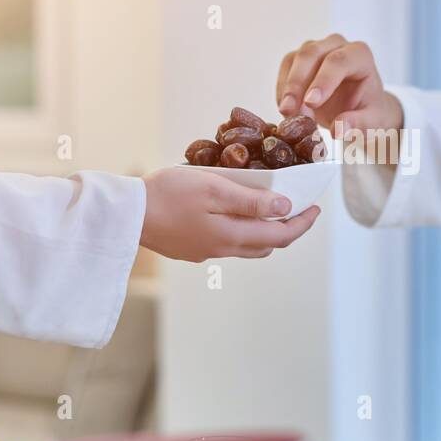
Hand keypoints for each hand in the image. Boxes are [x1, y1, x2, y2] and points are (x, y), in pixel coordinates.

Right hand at [140, 168, 319, 261]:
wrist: (124, 214)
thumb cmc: (167, 194)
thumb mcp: (214, 188)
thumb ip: (251, 201)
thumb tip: (286, 208)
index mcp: (231, 236)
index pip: (280, 235)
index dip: (302, 223)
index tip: (316, 208)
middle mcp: (222, 250)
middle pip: (267, 244)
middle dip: (288, 228)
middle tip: (299, 208)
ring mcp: (205, 252)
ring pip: (248, 246)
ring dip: (265, 231)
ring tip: (272, 210)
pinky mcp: (190, 249)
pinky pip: (227, 243)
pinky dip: (243, 231)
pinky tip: (236, 214)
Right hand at [275, 34, 401, 136]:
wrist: (359, 106)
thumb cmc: (367, 109)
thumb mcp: (371, 122)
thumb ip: (357, 124)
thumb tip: (338, 129)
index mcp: (360, 55)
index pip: (339, 61)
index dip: (323, 81)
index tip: (311, 104)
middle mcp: (338, 45)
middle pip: (311, 54)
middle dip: (297, 84)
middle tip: (289, 111)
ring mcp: (317, 48)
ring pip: (294, 59)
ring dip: (287, 88)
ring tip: (288, 115)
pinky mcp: (300, 58)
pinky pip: (286, 68)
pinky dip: (282, 90)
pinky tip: (286, 110)